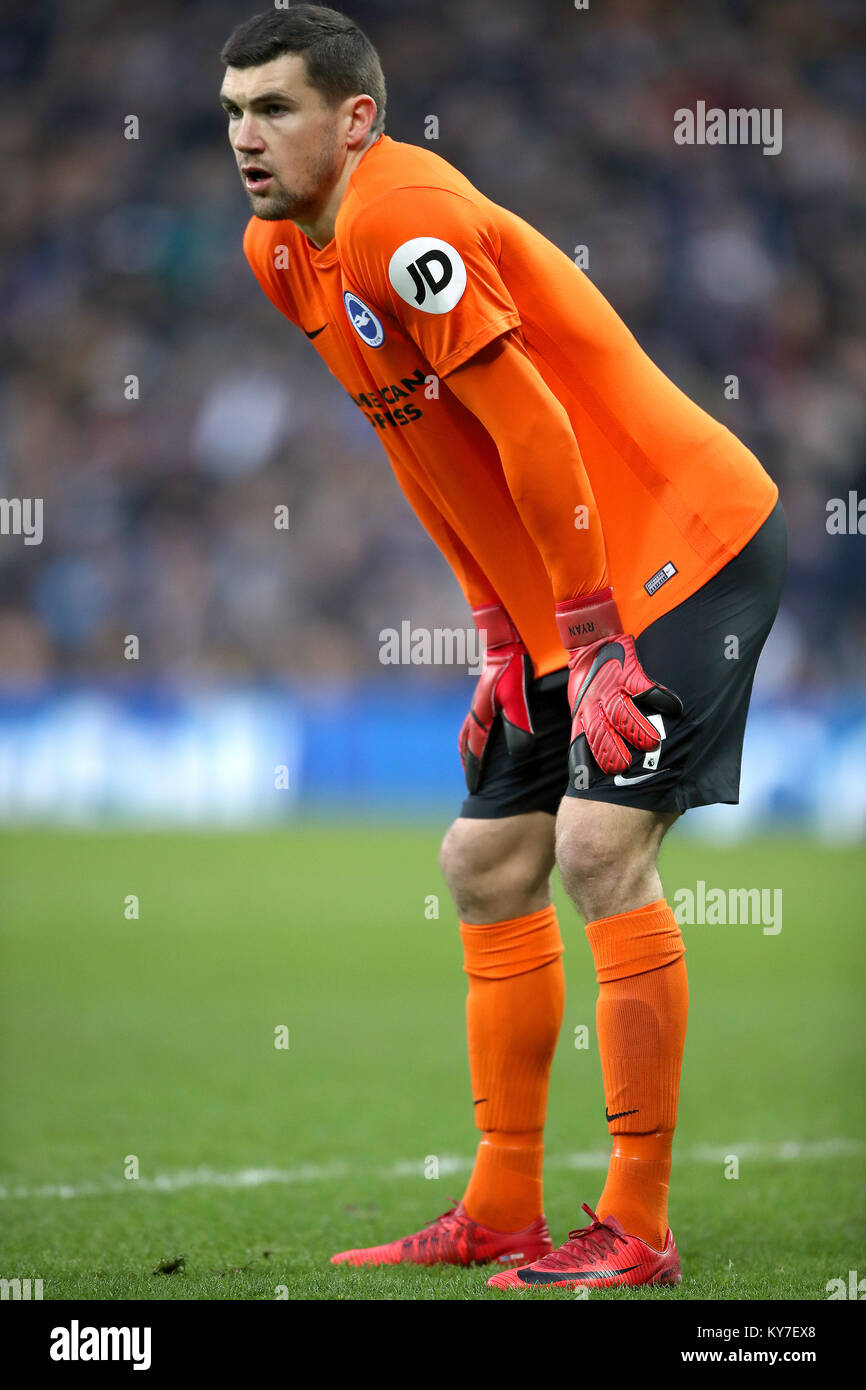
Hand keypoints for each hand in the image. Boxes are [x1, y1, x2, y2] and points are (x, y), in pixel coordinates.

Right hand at [459, 604, 534, 792]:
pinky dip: (474, 733)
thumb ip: (517, 724)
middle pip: (467, 742)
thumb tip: (520, 752)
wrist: (506, 641)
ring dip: (469, 748)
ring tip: (471, 762)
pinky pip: (475, 720)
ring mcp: (480, 702)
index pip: (474, 749)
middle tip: (471, 781)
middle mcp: (477, 712)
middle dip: (468, 761)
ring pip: (469, 731)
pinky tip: (484, 732)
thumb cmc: (513, 669)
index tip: (473, 787)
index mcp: (481, 716)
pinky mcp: (486, 694)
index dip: (475, 768)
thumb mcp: (516, 698)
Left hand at [556, 588, 681, 782]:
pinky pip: (643, 687)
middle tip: (625, 769)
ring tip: (651, 743)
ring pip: (621, 714)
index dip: (592, 763)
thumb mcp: (582, 703)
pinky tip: (673, 707)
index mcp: (584, 715)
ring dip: (636, 730)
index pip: (585, 744)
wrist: (590, 635)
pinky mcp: (626, 671)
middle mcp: (594, 704)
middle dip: (613, 752)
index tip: (602, 779)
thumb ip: (591, 728)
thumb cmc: (590, 677)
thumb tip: (609, 762)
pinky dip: (658, 697)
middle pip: (601, 733)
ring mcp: (610, 688)